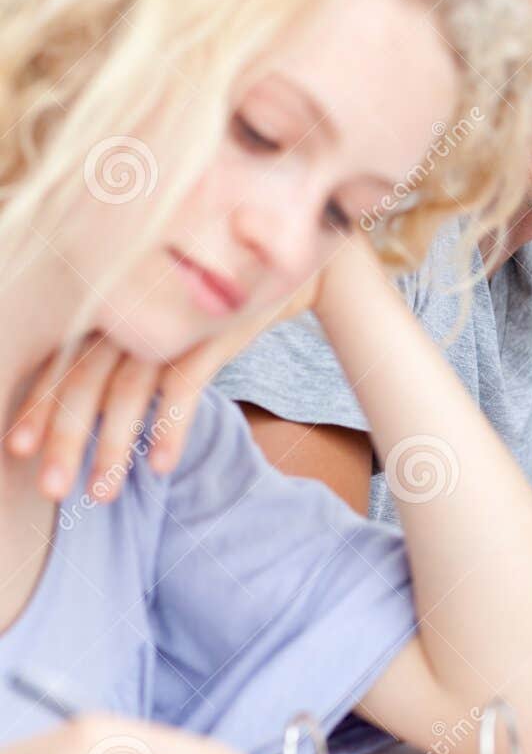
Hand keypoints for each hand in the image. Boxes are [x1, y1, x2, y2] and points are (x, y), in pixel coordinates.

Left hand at [6, 277, 320, 503]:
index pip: (61, 359)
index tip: (15, 450)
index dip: (38, 405)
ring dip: (113, 447)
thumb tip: (87, 406)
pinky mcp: (211, 330)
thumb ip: (126, 348)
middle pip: (85, 381)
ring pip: (128, 390)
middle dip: (65, 440)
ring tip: (102, 493)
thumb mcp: (162, 318)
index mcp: (110, 307)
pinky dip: (169, 428)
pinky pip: (182, 386)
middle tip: (51, 490)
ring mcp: (169, 320)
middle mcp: (131, 311)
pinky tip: (159, 467)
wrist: (282, 260)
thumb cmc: (209, 300)